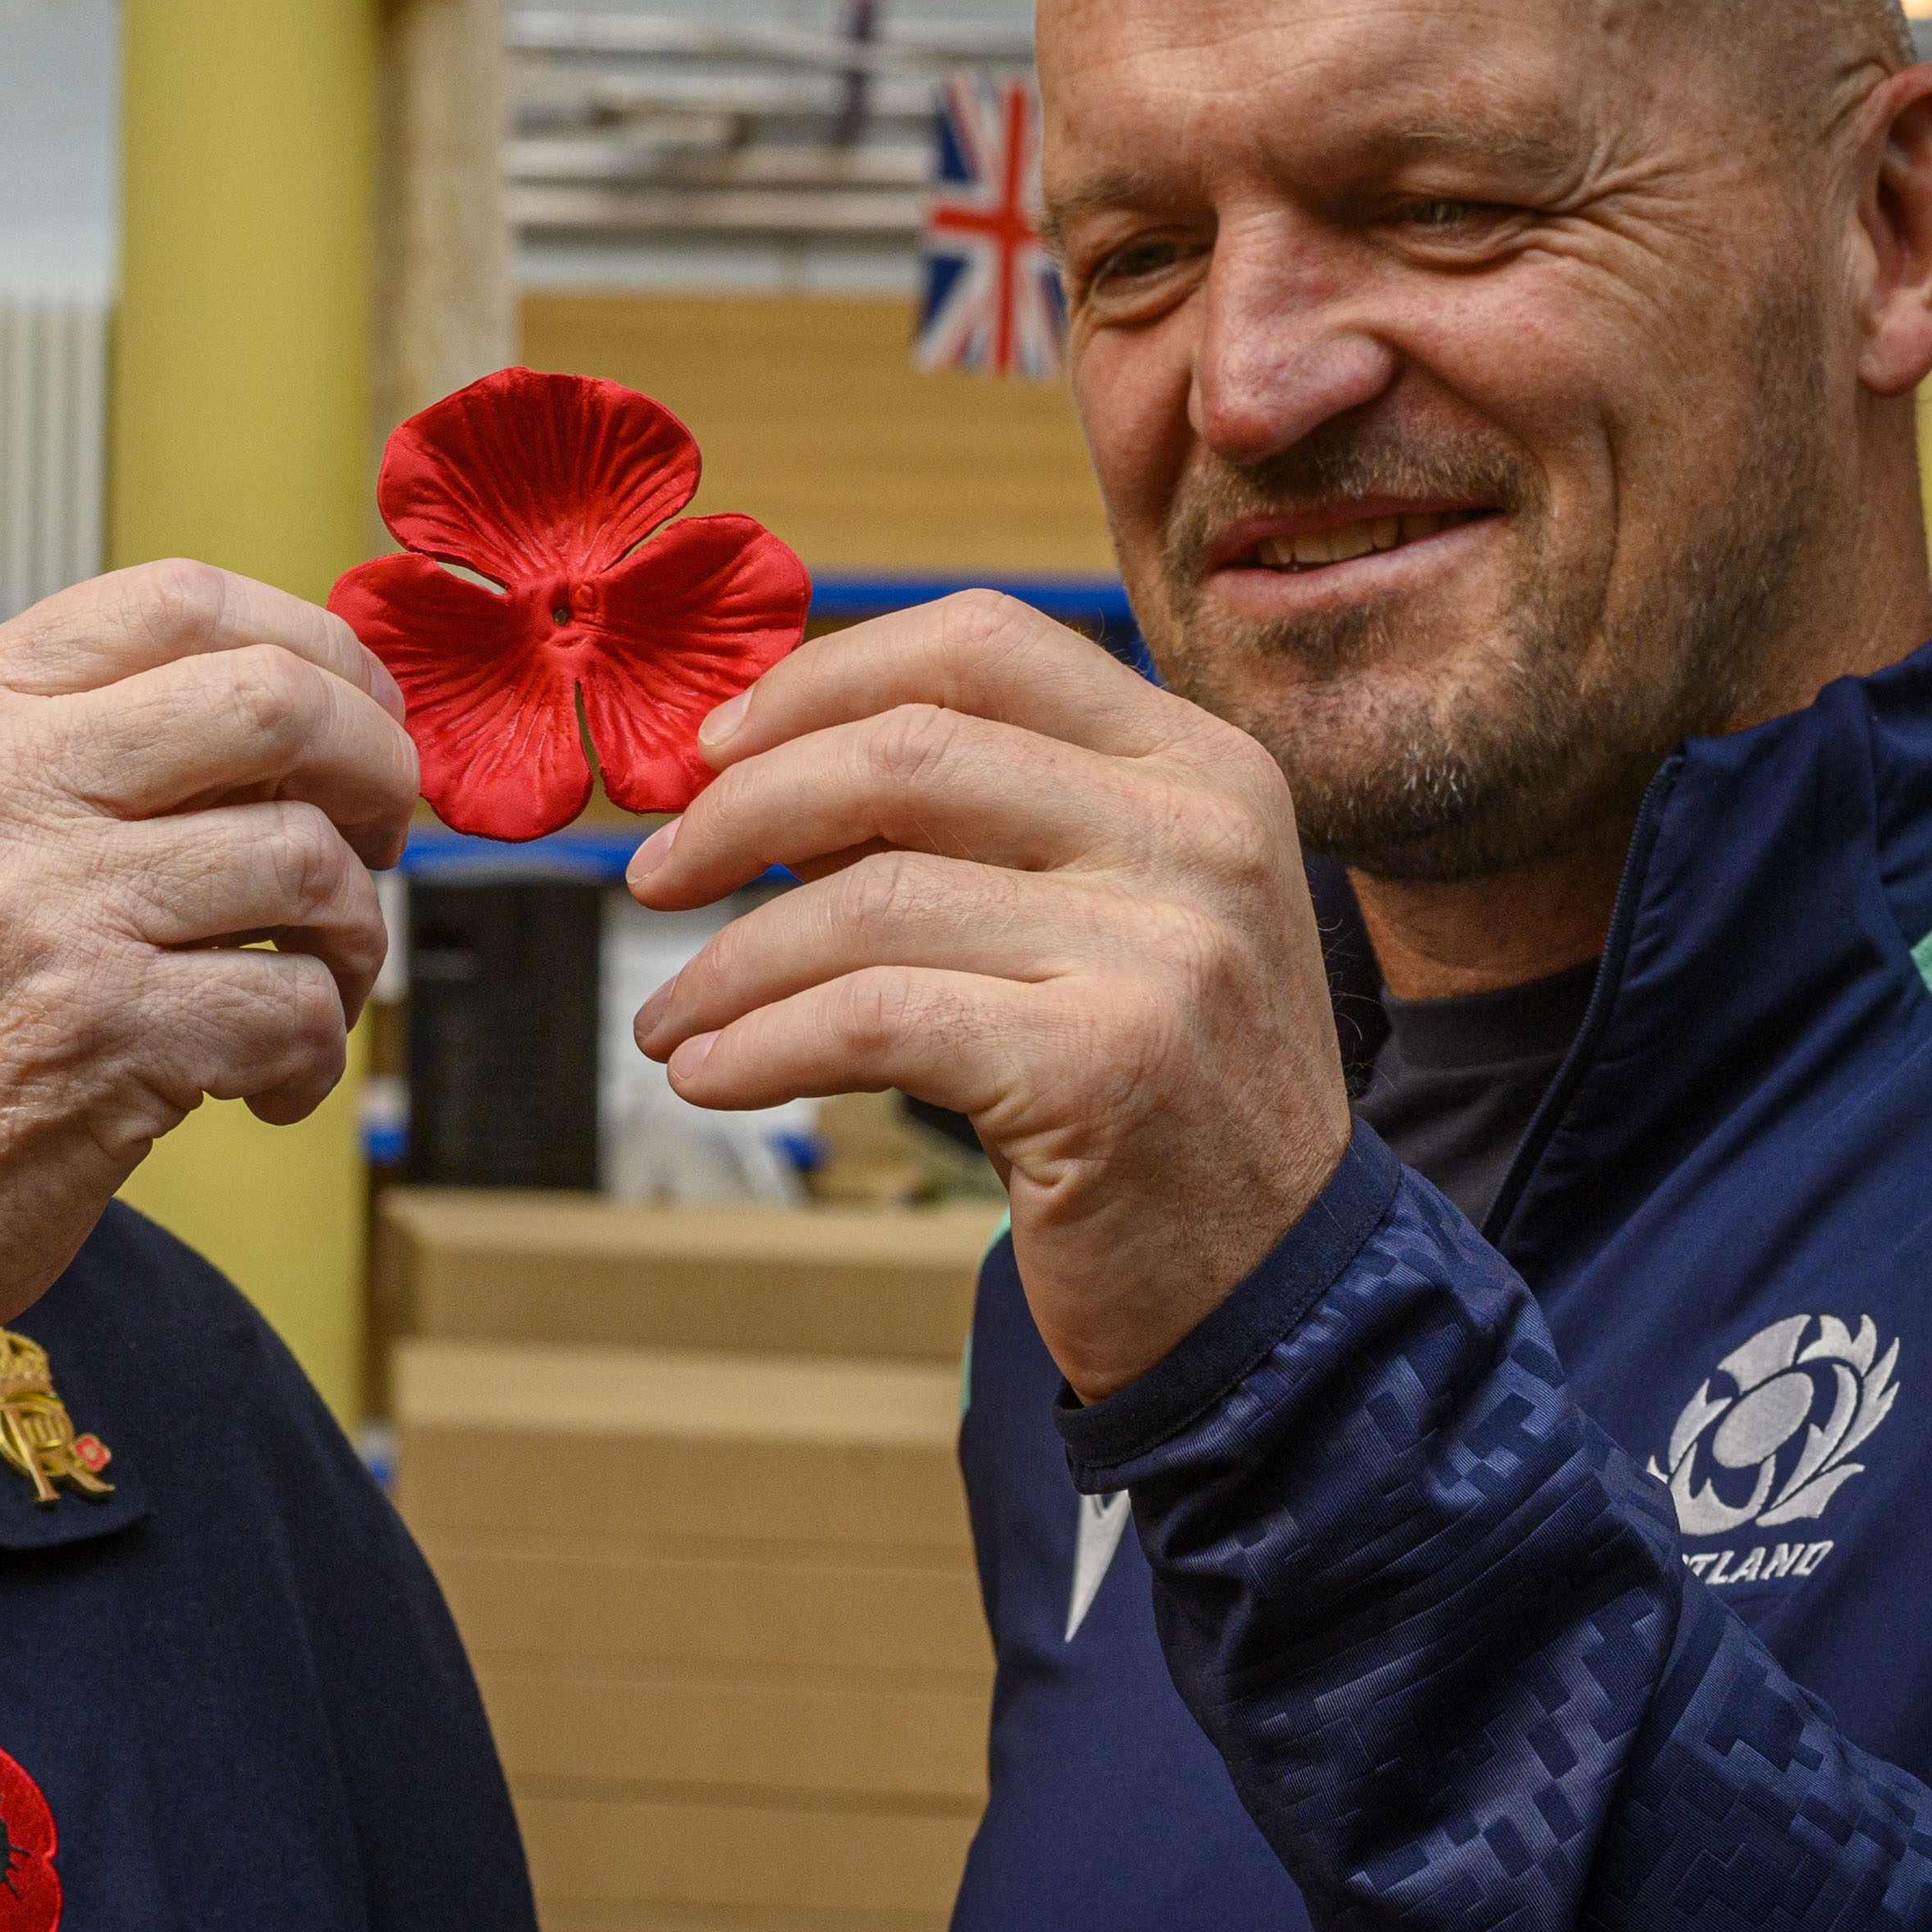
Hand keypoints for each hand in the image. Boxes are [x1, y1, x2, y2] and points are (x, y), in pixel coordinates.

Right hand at [0, 561, 414, 1371]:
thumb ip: (77, 750)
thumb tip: (305, 707)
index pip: (182, 600)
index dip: (316, 648)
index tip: (360, 719)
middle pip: (277, 699)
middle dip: (378, 767)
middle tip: (381, 839)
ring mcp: (47, 907)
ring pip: (309, 858)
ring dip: (356, 935)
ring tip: (316, 986)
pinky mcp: (102, 1035)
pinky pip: (296, 1007)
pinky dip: (314, 1054)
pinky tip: (264, 1086)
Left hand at [623, 592, 1348, 1402]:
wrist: (1274, 1286)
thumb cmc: (1156, 1097)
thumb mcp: (1109, 918)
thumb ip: (979, 829)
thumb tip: (763, 775)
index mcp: (1198, 764)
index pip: (982, 645)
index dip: (822, 680)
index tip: (715, 747)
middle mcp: (1197, 834)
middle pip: (906, 753)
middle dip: (741, 810)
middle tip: (656, 876)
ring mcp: (1163, 948)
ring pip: (870, 899)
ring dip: (730, 963)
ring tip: (671, 1019)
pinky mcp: (1103, 1067)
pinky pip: (872, 1022)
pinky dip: (760, 1046)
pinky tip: (711, 1075)